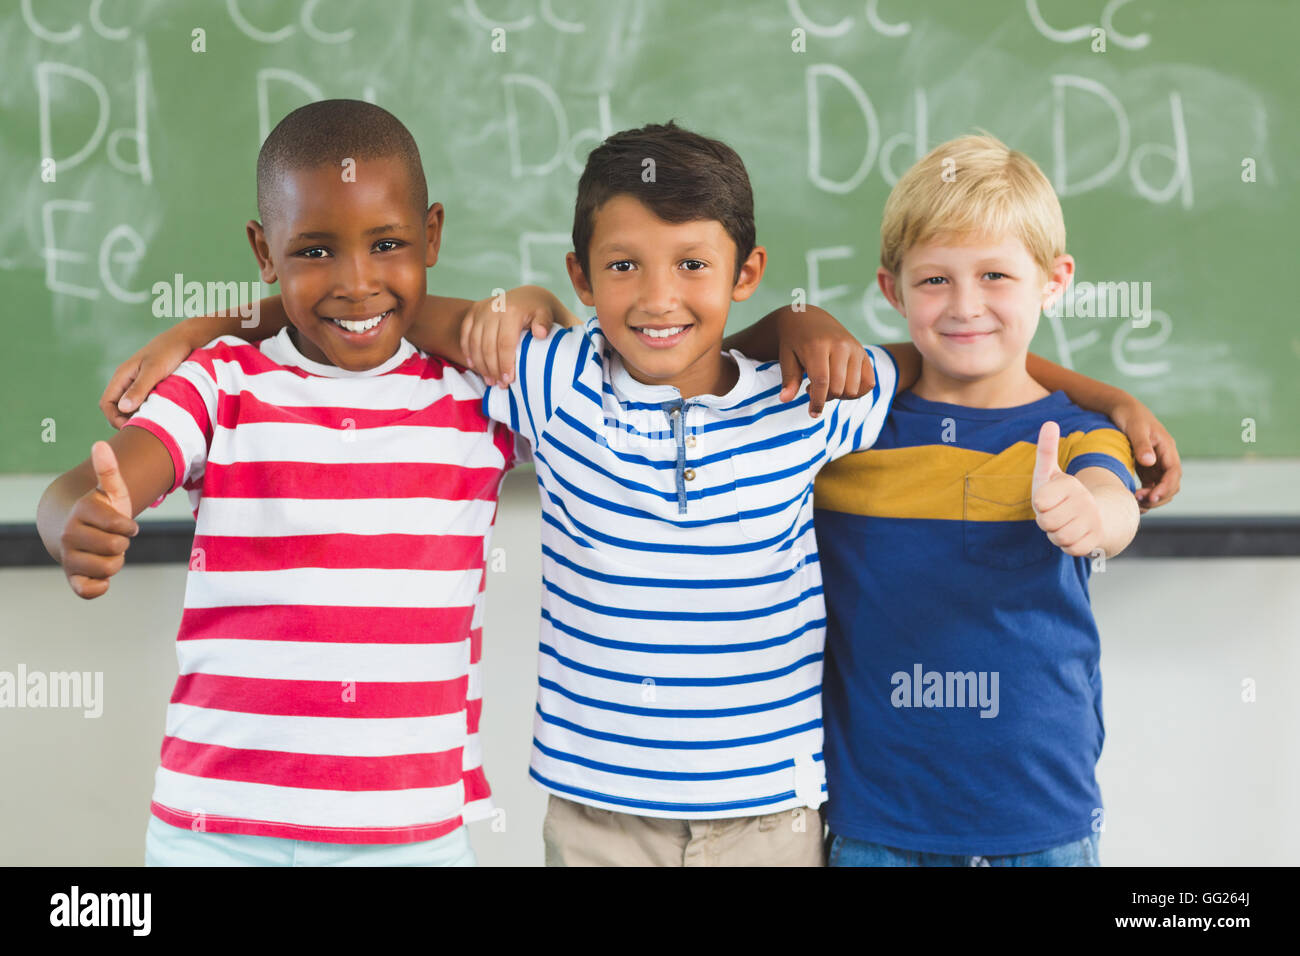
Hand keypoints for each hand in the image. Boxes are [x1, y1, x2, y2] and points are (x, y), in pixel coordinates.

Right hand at [60, 442, 138, 598]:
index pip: (122, 526)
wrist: (83, 536)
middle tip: (112, 538)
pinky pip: (92, 591)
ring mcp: (68, 557)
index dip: (129, 527)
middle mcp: (69, 534)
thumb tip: (100, 443)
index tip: (124, 524)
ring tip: (106, 551)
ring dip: (116, 562)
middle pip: (117, 547)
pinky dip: (101, 585)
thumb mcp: (111, 492)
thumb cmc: (105, 512)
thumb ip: (109, 471)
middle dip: (122, 544)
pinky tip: (99, 574)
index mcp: (82, 511)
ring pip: (110, 568)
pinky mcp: (71, 579)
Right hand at [100, 323, 207, 428]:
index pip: (106, 404)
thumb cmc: (170, 351)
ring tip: (154, 423)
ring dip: (139, 416)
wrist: (187, 339)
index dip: (114, 419)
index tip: (131, 428)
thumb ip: (139, 388)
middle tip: (145, 429)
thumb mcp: (155, 370)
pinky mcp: (152, 386)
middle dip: (126, 421)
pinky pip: (144, 402)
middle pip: (116, 408)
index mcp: (122, 376)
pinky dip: (149, 411)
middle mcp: (127, 381)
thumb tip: (123, 408)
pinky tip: (162, 415)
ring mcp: (139, 383)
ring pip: (131, 407)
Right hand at [459, 287, 560, 386]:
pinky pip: (465, 335)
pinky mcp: (472, 312)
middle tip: (499, 385)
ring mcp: (480, 310)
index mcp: (511, 311)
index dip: (505, 364)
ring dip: (480, 365)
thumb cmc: (538, 311)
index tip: (508, 380)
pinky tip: (474, 366)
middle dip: (493, 369)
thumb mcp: (546, 315)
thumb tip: (540, 334)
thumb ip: (544, 324)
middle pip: (488, 346)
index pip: (505, 344)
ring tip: (489, 380)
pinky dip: (468, 352)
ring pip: (474, 343)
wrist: (527, 296)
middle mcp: (493, 309)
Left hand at [775, 307, 874, 416]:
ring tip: (825, 385)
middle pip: (838, 388)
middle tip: (810, 390)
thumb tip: (785, 399)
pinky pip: (868, 384)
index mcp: (818, 345)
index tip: (813, 413)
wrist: (809, 318)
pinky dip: (856, 392)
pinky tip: (841, 385)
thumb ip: (789, 378)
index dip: (818, 401)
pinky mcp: (863, 353)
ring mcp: (855, 349)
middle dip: (825, 397)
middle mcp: (841, 345)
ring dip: (839, 395)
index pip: (822, 381)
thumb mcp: (786, 357)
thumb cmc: (794, 341)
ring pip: (853, 389)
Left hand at [1032, 421, 1103, 556]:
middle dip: (1046, 521)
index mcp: (1071, 485)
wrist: (1098, 515)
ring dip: (1056, 534)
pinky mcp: (1097, 540)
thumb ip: (1047, 449)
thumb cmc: (1064, 493)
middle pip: (1045, 522)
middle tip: (1057, 514)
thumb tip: (1049, 422)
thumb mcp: (1051, 472)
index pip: (1039, 502)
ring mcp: (1093, 522)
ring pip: (1057, 537)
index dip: (1040, 504)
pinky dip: (1068, 545)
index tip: (1050, 499)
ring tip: (1065, 523)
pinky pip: (1070, 549)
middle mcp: (1085, 502)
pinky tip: (1075, 535)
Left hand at [1108, 398, 1180, 511]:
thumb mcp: (1136, 428)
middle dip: (1158, 497)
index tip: (1152, 497)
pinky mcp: (1146, 467)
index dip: (1165, 487)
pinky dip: (1145, 494)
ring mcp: (1156, 463)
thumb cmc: (1130, 416)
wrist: (1122, 409)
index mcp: (1167, 448)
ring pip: (1161, 487)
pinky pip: (1150, 485)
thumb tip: (1150, 462)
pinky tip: (1132, 499)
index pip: (1174, 472)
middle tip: (1139, 502)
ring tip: (1134, 502)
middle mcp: (1165, 457)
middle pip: (1171, 484)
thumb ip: (1142, 445)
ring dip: (1152, 498)